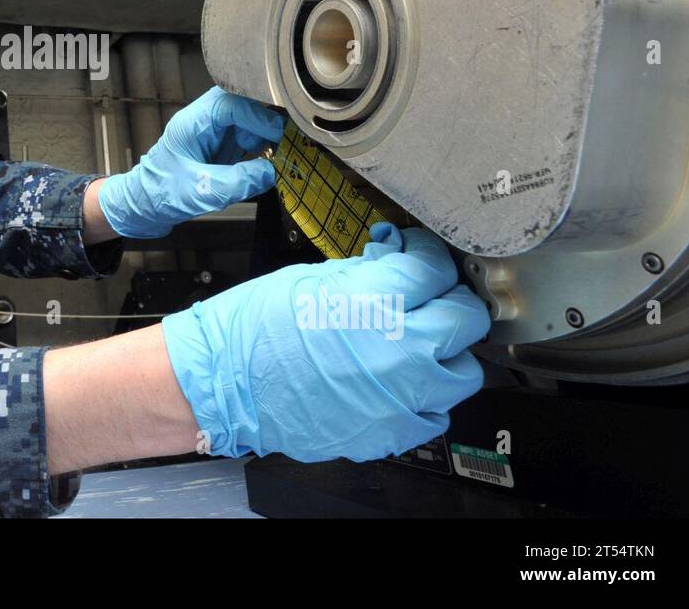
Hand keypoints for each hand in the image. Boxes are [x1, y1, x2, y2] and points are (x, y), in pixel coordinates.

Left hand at [97, 86, 283, 238]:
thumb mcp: (202, 191)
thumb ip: (238, 181)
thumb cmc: (160, 195)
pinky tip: (272, 162)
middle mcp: (204, 122)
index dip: (259, 116)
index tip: (279, 133)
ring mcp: (213, 134)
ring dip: (268, 137)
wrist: (144, 207)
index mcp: (192, 123)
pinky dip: (263, 149)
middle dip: (268, 123)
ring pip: (250, 123)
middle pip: (245, 107)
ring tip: (285, 154)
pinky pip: (248, 140)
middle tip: (289, 142)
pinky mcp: (221, 148)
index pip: (232, 104)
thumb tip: (272, 172)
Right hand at [161, 223, 489, 461]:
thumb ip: (365, 270)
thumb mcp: (310, 277)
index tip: (417, 257)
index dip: (426, 256)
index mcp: (375, 301)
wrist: (221, 383)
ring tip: (418, 345)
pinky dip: (424, 399)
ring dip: (445, 353)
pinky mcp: (389, 433)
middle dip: (447, 301)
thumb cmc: (252, 330)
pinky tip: (399, 385)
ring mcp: (399, 397)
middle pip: (467, 319)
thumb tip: (394, 258)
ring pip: (463, 372)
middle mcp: (399, 349)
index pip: (435, 269)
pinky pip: (434, 416)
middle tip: (427, 297)